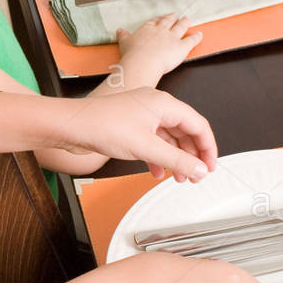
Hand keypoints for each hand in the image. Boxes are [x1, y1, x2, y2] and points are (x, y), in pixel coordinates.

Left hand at [46, 87, 217, 182]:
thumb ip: (176, 160)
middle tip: (196, 175)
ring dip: (175, 159)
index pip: (198, 125)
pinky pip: (152, 141)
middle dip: (191, 155)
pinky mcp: (130, 126)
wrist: (71, 126)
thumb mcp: (146, 147)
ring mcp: (142, 115)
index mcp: (164, 104)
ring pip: (168, 138)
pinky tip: (156, 172)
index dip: (207, 148)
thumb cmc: (102, 126)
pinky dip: (158, 157)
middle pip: (185, 131)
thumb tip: (199, 169)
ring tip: (179, 178)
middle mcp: (155, 106)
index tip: (210, 167)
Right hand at [115, 13, 202, 82]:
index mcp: (147, 29)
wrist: (143, 62)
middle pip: (168, 21)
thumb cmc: (133, 55)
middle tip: (175, 14)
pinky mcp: (182, 47)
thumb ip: (123, 36)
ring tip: (187, 19)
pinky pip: (191, 40)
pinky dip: (196, 37)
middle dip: (172, 18)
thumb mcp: (124, 43)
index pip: (154, 22)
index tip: (160, 18)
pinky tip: (200, 34)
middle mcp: (161, 31)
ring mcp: (173, 38)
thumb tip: (119, 31)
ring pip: (180, 27)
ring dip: (184, 22)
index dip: (158, 20)